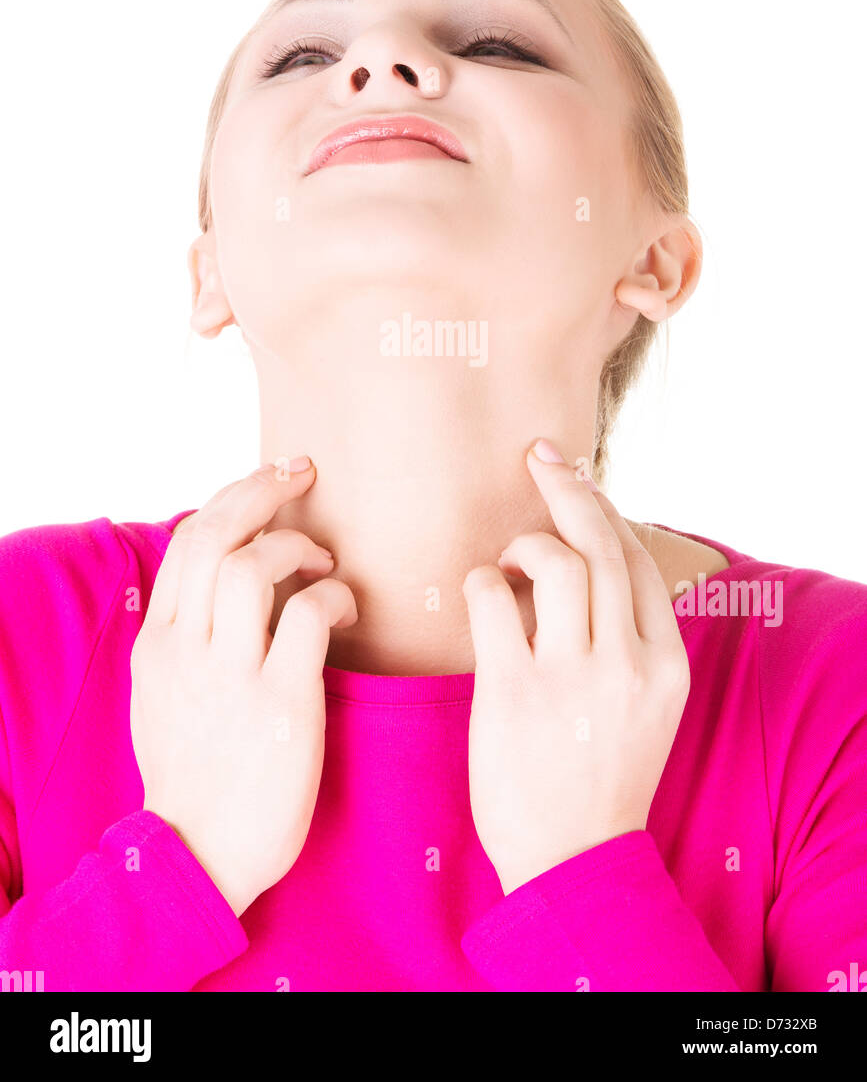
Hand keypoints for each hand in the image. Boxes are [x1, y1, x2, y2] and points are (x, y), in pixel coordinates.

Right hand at [130, 459, 356, 916]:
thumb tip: (218, 581)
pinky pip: (308, 616)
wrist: (198, 856)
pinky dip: (334, 595)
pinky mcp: (281, 703)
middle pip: (216, 535)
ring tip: (323, 563)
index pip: (188, 541)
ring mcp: (230, 676)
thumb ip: (185, 635)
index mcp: (159, 643)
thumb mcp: (162, 696)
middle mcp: (186, 649)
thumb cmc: (194, 774)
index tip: (272, 476)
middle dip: (263, 489)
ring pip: (253, 565)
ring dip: (299, 547)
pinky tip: (345, 606)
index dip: (235, 495)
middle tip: (302, 473)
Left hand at [462, 440, 689, 896]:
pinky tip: (479, 594)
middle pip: (601, 544)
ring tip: (508, 559)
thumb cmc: (600, 779)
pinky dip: (482, 582)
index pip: (641, 561)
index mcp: (666, 665)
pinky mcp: (514, 691)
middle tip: (541, 455)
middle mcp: (627, 663)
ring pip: (555, 562)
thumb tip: (593, 571)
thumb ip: (629, 644)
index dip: (608, 510)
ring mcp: (573, 676)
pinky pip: (493, 601)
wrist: (574, 864)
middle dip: (569, 487)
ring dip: (524, 542)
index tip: (580, 481)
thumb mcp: (644, 709)